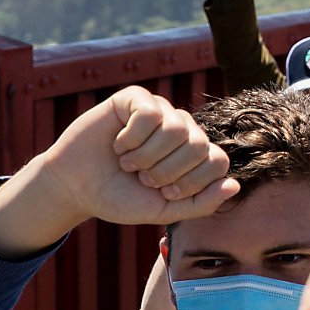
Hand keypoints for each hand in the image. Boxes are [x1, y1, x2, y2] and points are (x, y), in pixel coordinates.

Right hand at [0, 87, 237, 256]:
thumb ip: (201, 204)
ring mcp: (161, 112)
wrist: (75, 188)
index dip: (191, 183)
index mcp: (195, 155)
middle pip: (198, 145)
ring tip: (128, 163)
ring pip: (177, 128)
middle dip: (166, 171)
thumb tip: (234, 185)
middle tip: (143, 177)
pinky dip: (131, 137)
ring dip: (146, 156)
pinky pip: (150, 113)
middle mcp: (184, 129)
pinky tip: (119, 144)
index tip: (164, 193)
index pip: (218, 162)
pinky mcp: (136, 99)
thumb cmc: (120, 197)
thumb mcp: (162, 211)